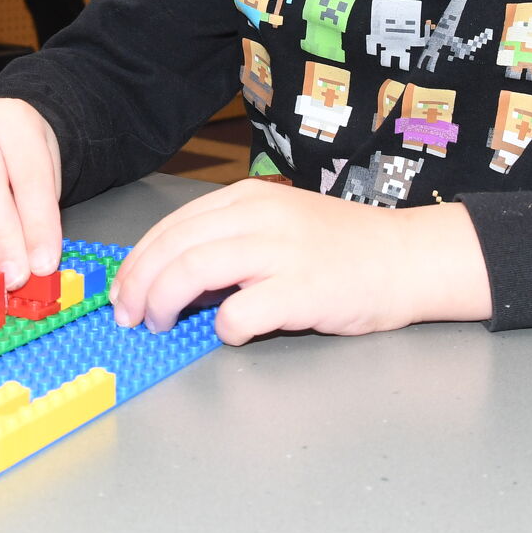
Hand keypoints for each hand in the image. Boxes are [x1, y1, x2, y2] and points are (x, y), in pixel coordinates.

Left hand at [109, 181, 490, 344]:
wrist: (407, 258)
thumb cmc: (344, 250)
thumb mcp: (279, 226)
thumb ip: (230, 241)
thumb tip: (171, 277)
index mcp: (249, 199)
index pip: (173, 225)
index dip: (138, 261)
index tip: (124, 291)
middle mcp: (261, 217)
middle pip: (174, 246)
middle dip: (138, 284)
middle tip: (130, 315)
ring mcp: (282, 252)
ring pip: (193, 268)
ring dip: (164, 300)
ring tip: (159, 324)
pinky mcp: (304, 290)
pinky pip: (241, 310)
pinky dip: (224, 326)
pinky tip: (229, 333)